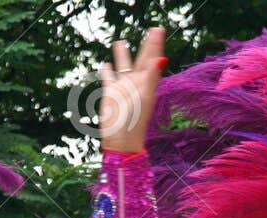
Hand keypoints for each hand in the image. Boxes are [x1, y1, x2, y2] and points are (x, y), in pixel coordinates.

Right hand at [99, 27, 166, 152]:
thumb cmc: (134, 120)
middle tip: (153, 29)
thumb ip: (151, 76)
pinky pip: (109, 79)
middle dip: (147, 45)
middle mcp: (136, 83)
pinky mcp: (110, 94)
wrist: (121, 140)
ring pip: (123, 66)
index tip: (158, 29)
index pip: (152, 59)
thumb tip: (161, 58)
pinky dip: (107, 71)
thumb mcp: (143, 96)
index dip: (155, 45)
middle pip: (142, 59)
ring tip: (120, 42)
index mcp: (147, 83)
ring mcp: (123, 88)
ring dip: (122, 55)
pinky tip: (105, 64)